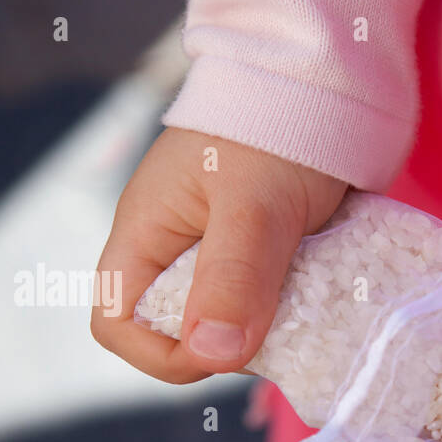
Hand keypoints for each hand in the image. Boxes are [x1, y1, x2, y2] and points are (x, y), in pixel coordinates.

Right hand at [90, 128, 346, 380]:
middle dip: (220, 348)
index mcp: (146, 234)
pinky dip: (286, 312)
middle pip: (172, 332)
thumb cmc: (276, 130)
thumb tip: (212, 354)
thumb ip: (233, 276)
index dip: (159, 354)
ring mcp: (215, 255)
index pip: (117, 322)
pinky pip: (260, 305)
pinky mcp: (257, 257)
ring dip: (261, 331)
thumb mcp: (255, 205)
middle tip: (275, 328)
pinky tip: (316, 296)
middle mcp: (173, 250)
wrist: (324, 87)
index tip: (222, 354)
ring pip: (222, 324)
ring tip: (301, 306)